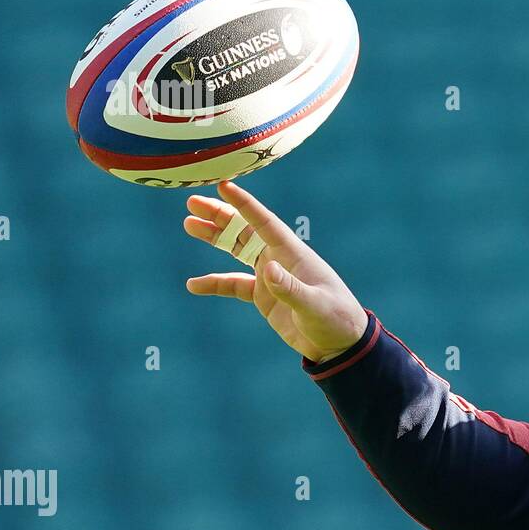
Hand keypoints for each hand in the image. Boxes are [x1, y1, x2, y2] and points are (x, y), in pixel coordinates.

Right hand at [183, 179, 369, 362]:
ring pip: (237, 250)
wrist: (338, 344)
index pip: (265, 223)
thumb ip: (290, 289)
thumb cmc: (335, 319)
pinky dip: (215, 283)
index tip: (223, 185)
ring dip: (215, 237)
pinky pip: (234, 285)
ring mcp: (271, 277)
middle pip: (245, 231)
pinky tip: (194, 285)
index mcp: (294, 255)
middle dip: (220, 216)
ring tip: (189, 224)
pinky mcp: (265, 296)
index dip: (245, 204)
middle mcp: (280, 260)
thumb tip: (267, 268)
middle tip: (193, 202)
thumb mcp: (314, 306)